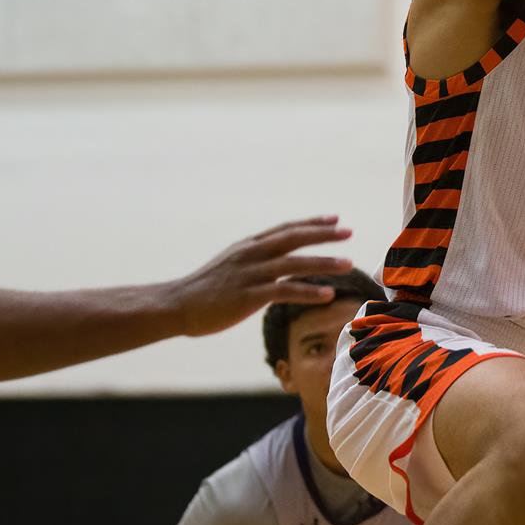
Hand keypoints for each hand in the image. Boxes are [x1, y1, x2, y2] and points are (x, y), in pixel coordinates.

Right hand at [169, 216, 354, 336]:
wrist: (176, 305)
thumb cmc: (203, 291)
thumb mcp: (229, 267)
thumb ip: (252, 261)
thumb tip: (273, 263)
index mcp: (247, 246)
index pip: (285, 229)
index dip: (310, 223)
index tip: (334, 219)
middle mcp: (251, 254)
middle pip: (293, 238)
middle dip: (322, 234)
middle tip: (348, 231)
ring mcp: (249, 274)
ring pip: (293, 263)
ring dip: (323, 263)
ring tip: (347, 263)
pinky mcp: (248, 296)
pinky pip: (284, 291)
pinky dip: (308, 291)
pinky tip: (328, 295)